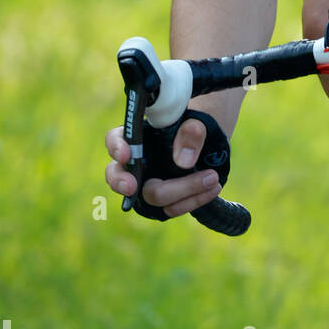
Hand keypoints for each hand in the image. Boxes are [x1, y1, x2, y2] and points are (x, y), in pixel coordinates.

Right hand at [104, 117, 221, 217]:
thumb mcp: (200, 121)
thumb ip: (192, 132)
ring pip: (150, 196)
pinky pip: (171, 207)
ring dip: (180, 192)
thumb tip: (183, 160)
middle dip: (122, 183)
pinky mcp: (165, 200)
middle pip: (119, 176)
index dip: (115, 147)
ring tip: (212, 179)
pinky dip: (192, 201)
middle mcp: (138, 162)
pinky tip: (213, 188)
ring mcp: (149, 183)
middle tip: (131, 187)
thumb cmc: (198, 125)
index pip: (115, 139)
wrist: (213, 142)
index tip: (125, 154)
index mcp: (139, 136)